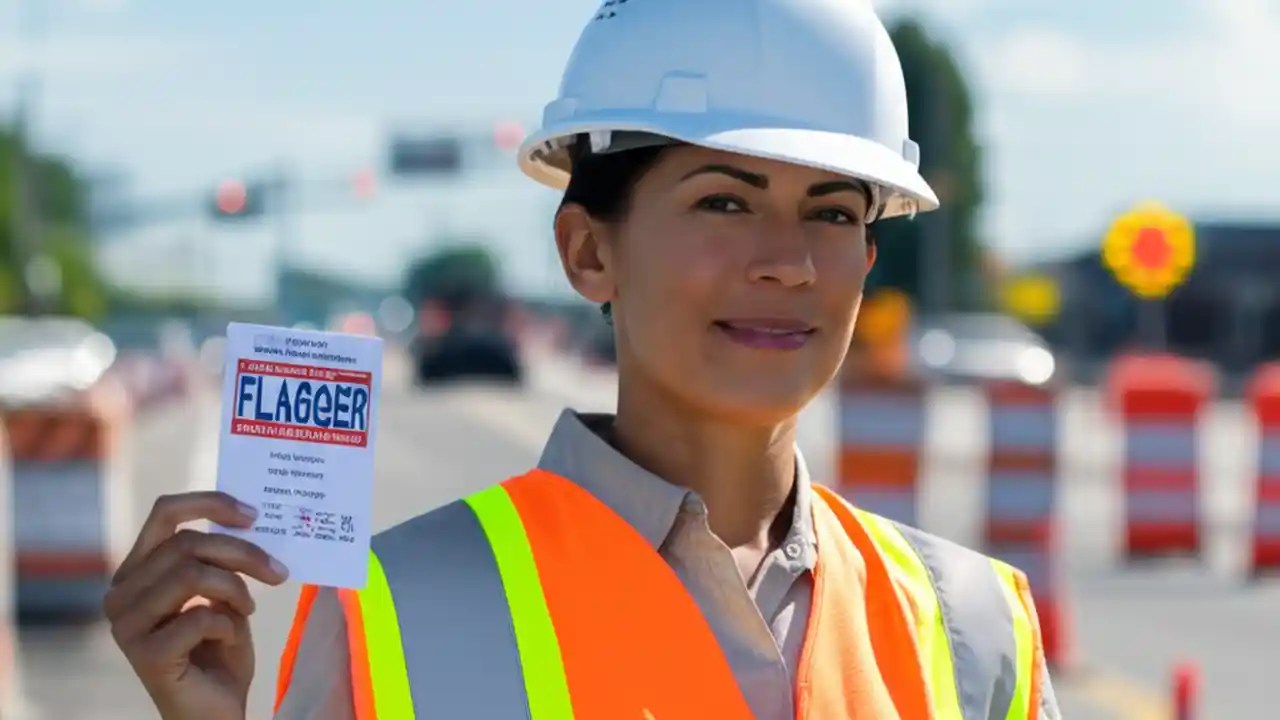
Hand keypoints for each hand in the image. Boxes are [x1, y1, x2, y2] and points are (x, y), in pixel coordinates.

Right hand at [105, 492, 288, 719]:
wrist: (215, 711)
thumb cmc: (219, 649)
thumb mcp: (221, 593)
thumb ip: (219, 559)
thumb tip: (247, 517)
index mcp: (136, 570)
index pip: (165, 512)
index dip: (210, 502)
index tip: (253, 514)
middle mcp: (121, 593)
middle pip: (188, 543)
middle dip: (243, 553)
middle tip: (278, 571)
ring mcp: (127, 624)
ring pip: (192, 574)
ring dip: (235, 589)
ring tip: (249, 608)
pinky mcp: (145, 654)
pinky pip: (199, 617)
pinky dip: (228, 625)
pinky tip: (230, 638)